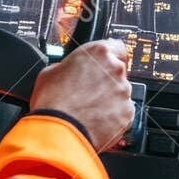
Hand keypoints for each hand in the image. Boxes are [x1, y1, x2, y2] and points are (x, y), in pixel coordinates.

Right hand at [30, 38, 133, 153]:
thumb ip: (68, 66)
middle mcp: (115, 68)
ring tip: (89, 109)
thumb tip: (69, 71)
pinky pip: (123, 111)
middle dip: (106, 80)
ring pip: (120, 92)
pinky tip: (95, 120)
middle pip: (118, 71)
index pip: (116, 46)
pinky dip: (113, 116)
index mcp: (98, 52)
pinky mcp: (127, 113)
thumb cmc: (52, 102)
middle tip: (89, 91)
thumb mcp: (50, 71)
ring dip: (110, 98)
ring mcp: (123, 91)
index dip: (109, 56)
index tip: (104, 64)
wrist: (59, 131)